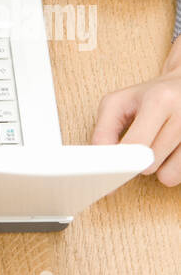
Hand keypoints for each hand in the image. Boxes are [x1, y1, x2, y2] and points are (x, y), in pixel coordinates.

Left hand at [91, 34, 180, 185]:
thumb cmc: (148, 95)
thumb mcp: (119, 102)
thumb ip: (104, 129)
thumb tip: (101, 160)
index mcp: (159, 101)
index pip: (136, 144)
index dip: (120, 160)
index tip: (110, 170)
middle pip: (149, 165)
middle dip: (137, 161)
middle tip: (138, 144)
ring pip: (167, 176)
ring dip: (156, 168)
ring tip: (157, 145)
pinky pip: (179, 178)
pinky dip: (171, 169)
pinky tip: (170, 151)